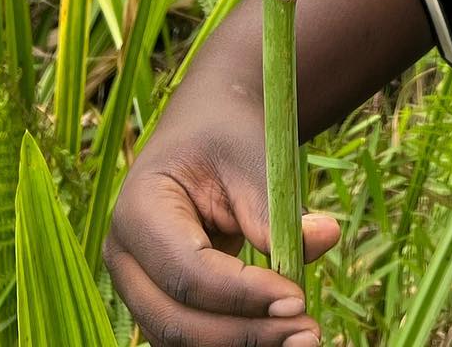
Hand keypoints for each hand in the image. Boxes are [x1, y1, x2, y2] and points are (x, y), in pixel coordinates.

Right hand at [104, 82, 337, 346]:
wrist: (205, 127)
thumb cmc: (226, 135)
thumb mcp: (251, 156)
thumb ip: (277, 209)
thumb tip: (327, 237)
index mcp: (138, 209)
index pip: (188, 272)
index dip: (242, 294)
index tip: (298, 300)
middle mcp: (125, 256)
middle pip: (176, 319)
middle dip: (243, 335)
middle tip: (308, 332)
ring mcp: (135, 284)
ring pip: (180, 339)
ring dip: (241, 345)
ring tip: (302, 337)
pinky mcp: (157, 301)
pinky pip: (191, 337)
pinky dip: (233, 340)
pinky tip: (279, 335)